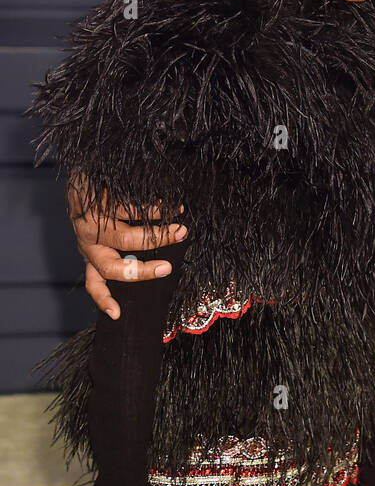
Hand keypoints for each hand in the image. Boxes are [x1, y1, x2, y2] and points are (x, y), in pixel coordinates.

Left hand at [67, 175, 185, 319]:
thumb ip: (121, 247)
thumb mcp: (102, 231)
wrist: (82, 171)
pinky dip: (156, 209)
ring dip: (158, 234)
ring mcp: (93, 222)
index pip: (94, 282)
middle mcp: (89, 241)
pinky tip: (173, 207)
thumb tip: (161, 259)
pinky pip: (131, 209)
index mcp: (91, 252)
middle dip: (143, 271)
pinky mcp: (100, 201)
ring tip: (181, 229)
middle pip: (113, 266)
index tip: (117, 315)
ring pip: (126, 236)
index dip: (104, 300)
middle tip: (167, 268)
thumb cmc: (98, 205)